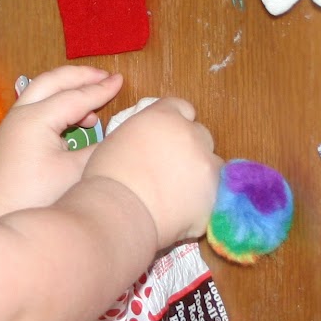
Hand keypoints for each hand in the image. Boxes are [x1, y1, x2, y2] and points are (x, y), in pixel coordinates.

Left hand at [0, 67, 123, 217]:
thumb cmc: (36, 196)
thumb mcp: (75, 171)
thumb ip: (99, 147)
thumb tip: (117, 133)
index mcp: (36, 119)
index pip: (75, 97)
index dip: (101, 89)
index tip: (120, 80)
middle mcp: (21, 114)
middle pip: (53, 80)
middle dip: (81, 76)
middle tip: (105, 76)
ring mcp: (13, 122)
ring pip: (42, 89)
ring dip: (68, 88)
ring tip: (95, 98)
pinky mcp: (12, 133)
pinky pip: (37, 104)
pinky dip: (58, 101)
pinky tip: (77, 118)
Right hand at [85, 97, 220, 248]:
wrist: (118, 212)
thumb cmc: (105, 177)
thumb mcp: (115, 142)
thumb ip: (136, 137)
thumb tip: (134, 147)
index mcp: (164, 117)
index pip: (181, 108)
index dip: (174, 123)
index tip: (165, 138)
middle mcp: (191, 134)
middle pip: (200, 134)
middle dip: (188, 148)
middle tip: (168, 168)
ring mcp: (207, 165)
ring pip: (212, 165)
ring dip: (199, 174)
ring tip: (176, 194)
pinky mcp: (215, 195)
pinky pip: (214, 194)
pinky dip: (202, 201)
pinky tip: (181, 212)